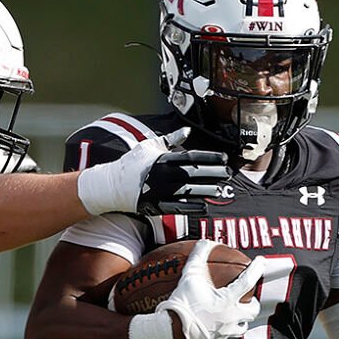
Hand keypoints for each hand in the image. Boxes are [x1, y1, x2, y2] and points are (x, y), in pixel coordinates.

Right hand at [76, 126, 228, 216]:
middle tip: (229, 174)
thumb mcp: (150, 146)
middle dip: (213, 174)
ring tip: (221, 192)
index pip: (192, 157)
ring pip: (189, 191)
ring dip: (207, 191)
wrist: (110, 185)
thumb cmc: (132, 164)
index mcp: (163, 158)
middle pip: (194, 173)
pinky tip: (205, 207)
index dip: (210, 158)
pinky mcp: (155, 205)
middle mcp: (163, 174)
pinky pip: (177, 207)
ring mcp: (159, 190)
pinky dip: (192, 207)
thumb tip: (187, 131)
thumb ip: (171, 139)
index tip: (224, 159)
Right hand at [160, 242, 265, 338]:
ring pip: (242, 327)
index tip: (261, 262)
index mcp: (228, 299)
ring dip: (242, 319)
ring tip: (236, 314)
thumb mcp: (189, 276)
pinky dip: (226, 334)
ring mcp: (225, 332)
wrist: (171, 330)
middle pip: (253, 310)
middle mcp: (231, 316)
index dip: (256, 269)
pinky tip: (220, 330)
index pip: (248, 281)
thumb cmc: (182, 303)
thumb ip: (198, 257)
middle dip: (253, 303)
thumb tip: (204, 242)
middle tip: (248, 297)